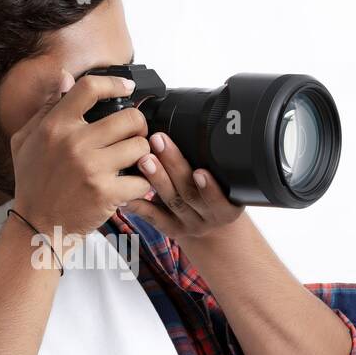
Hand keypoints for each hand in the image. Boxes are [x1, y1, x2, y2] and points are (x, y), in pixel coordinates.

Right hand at [9, 70, 153, 238]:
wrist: (36, 225)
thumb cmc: (32, 182)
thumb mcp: (26, 140)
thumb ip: (47, 107)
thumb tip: (65, 77)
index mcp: (54, 126)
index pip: (89, 88)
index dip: (115, 84)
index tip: (127, 87)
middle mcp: (74, 143)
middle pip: (129, 117)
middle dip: (137, 125)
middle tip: (133, 134)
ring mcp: (91, 169)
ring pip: (140, 147)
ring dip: (141, 154)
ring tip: (132, 160)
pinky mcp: (106, 193)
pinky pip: (142, 179)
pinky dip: (141, 183)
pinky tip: (131, 184)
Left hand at [122, 132, 244, 243]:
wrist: (213, 226)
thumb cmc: (217, 196)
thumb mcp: (226, 184)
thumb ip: (213, 164)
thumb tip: (193, 125)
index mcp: (227, 206)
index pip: (221, 199)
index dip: (210, 187)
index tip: (200, 171)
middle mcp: (208, 217)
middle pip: (190, 194)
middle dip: (175, 166)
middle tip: (159, 142)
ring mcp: (188, 225)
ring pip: (172, 202)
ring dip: (157, 179)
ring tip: (144, 160)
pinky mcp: (171, 229)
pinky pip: (153, 218)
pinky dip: (139, 205)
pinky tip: (127, 193)